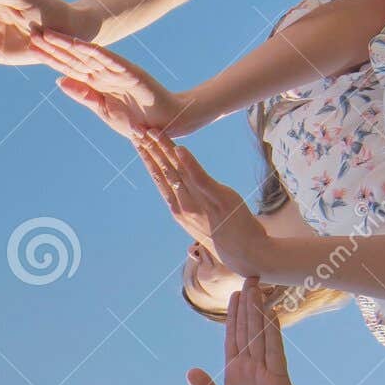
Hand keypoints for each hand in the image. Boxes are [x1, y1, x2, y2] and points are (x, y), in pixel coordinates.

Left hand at [29, 30, 195, 137]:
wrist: (167, 123)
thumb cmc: (137, 120)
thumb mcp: (104, 110)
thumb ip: (84, 95)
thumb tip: (59, 81)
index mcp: (97, 82)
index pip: (70, 67)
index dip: (51, 57)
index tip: (32, 46)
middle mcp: (105, 72)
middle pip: (75, 57)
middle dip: (54, 46)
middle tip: (33, 32)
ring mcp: (119, 72)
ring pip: (90, 55)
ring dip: (70, 45)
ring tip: (51, 35)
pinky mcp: (134, 75)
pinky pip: (115, 63)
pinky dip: (101, 55)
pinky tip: (86, 46)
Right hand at [136, 130, 267, 275]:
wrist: (248, 256)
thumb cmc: (228, 237)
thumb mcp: (205, 220)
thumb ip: (194, 203)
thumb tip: (188, 189)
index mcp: (179, 209)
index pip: (159, 179)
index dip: (147, 159)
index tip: (137, 141)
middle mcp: (183, 206)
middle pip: (162, 172)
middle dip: (148, 149)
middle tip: (136, 129)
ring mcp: (199, 204)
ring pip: (176, 172)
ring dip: (163, 150)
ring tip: (152, 132)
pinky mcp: (218, 200)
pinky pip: (199, 179)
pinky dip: (189, 163)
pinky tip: (179, 149)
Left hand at [188, 281, 312, 384]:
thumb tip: (191, 370)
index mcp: (235, 371)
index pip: (232, 337)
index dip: (232, 316)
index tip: (234, 295)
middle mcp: (250, 366)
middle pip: (247, 329)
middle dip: (246, 304)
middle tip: (248, 279)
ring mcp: (264, 369)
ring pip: (259, 334)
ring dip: (257, 311)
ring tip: (256, 288)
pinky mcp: (277, 377)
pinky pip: (274, 351)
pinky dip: (272, 332)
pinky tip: (270, 314)